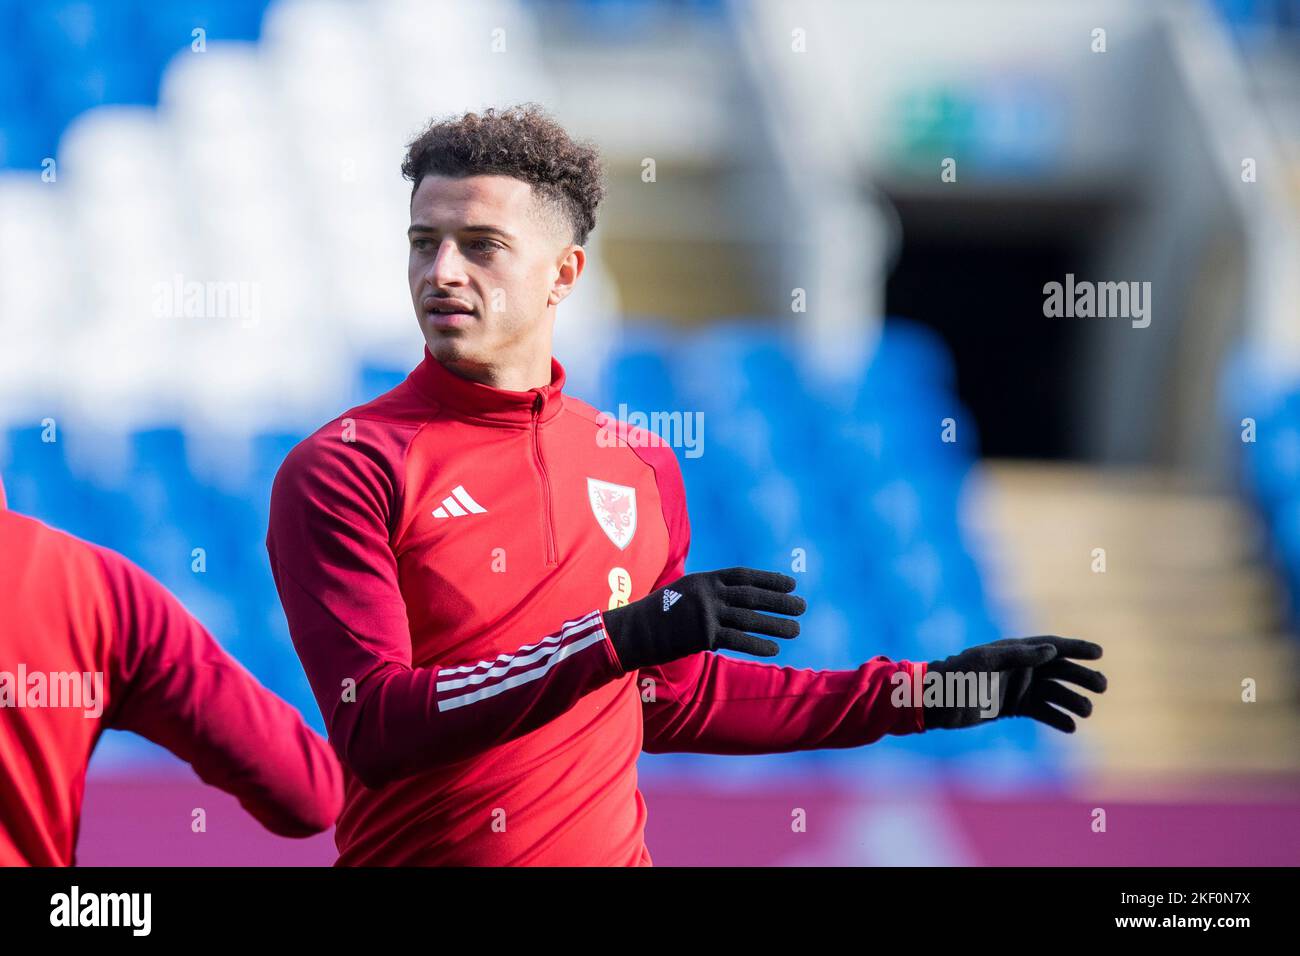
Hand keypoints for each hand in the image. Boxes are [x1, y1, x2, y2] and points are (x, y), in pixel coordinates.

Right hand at [600, 567, 805, 673]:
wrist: (631, 631)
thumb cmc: (656, 613)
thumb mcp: (681, 591)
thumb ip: (706, 592)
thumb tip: (731, 598)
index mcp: (704, 579)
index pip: (744, 576)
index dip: (769, 579)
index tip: (791, 583)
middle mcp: (708, 593)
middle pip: (752, 596)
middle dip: (780, 601)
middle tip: (802, 605)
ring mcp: (706, 614)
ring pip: (749, 618)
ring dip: (775, 624)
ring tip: (796, 629)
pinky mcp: (703, 636)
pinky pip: (737, 640)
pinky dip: (758, 645)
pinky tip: (774, 649)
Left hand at [924, 636, 1105, 731]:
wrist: (934, 702)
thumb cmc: (956, 677)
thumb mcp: (984, 662)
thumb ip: (1017, 655)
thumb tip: (1051, 650)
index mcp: (1013, 651)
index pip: (1051, 646)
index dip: (1076, 647)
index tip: (1100, 652)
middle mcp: (1019, 668)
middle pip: (1059, 670)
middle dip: (1082, 676)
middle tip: (1102, 686)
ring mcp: (1017, 688)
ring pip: (1054, 693)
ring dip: (1072, 700)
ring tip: (1087, 711)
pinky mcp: (1012, 708)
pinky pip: (1041, 711)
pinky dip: (1056, 718)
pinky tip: (1071, 727)